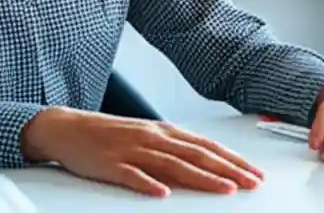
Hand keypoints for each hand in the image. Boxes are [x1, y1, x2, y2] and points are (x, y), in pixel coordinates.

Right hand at [21, 108, 264, 197]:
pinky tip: (163, 194)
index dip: (233, 160)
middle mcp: (153, 137)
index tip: (255, 172)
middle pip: (196, 155)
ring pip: (173, 164)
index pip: (206, 146)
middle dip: (228, 170)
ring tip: (224, 190)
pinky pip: (132, 176)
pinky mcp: (111, 164)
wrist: (68, 128)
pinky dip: (148, 184)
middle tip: (252, 183)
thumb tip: (205, 164)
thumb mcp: (146, 137)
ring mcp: (132, 150)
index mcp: (164, 131)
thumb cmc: (110, 135)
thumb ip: (174, 150)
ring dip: (201, 178)